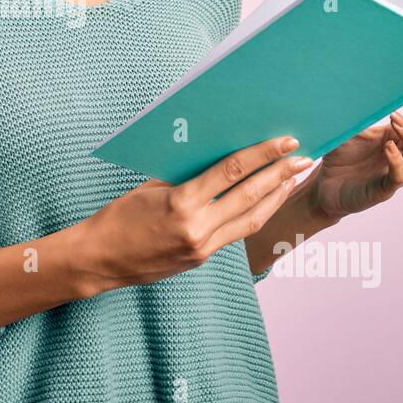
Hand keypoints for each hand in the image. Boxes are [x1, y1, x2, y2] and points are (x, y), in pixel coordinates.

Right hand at [72, 135, 314, 293]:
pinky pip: (235, 233)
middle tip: (304, 157)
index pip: (231, 172)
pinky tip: (264, 201)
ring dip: (275, 196)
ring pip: (251, 219)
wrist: (99, 261)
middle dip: (280, 174)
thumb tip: (217, 158)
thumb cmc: (118, 218)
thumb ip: (186, 175)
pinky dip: (254, 214)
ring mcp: (202, 248)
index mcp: (181, 204)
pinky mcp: (201, 260)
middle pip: (250, 195)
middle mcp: (197, 228)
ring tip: (293, 178)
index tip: (285, 141)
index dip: (262, 154)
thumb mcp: (150, 188)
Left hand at [296, 90, 402, 222]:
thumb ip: (355, 111)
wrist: (324, 187)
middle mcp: (402, 153)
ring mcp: (395, 171)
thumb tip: (352, 83)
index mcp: (396, 136)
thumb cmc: (339, 156)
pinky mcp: (384, 189)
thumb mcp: (346, 129)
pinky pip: (398, 176)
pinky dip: (396, 161)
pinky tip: (389, 147)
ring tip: (396, 120)